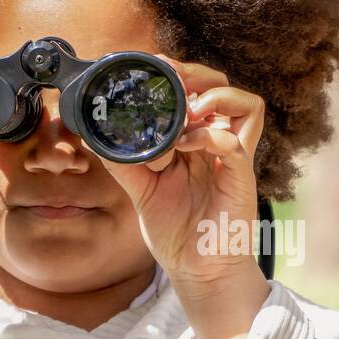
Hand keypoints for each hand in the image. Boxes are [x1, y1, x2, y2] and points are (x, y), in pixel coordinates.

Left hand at [90, 56, 269, 338]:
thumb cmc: (177, 231)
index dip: (176, 73)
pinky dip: (211, 134)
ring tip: (185, 111)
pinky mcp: (241, 177)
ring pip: (244, 103)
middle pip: (220, 86)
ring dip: (211, 97)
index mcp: (197, 140)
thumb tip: (95, 134)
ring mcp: (233, 158)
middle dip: (193, 74)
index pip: (195, 90)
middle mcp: (218, 142)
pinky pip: (237, 141)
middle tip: (167, 77)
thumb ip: (123, 161)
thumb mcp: (140, 190)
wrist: (198, 271)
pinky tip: (187, 144)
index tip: (150, 68)